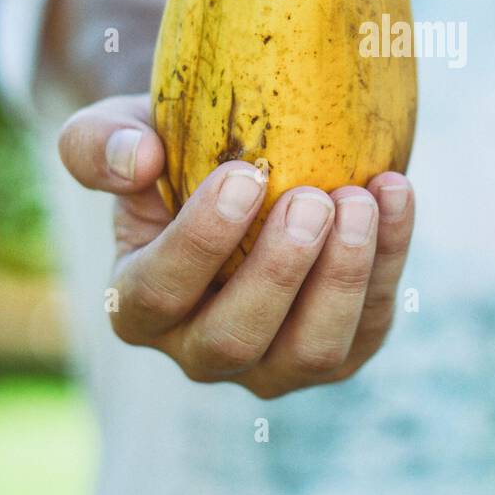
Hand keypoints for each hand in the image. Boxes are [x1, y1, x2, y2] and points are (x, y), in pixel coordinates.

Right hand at [58, 94, 414, 398]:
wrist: (248, 163)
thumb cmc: (174, 151)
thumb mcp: (125, 131)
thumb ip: (102, 141)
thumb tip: (138, 161)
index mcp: (138, 304)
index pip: (157, 293)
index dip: (200, 241)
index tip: (243, 176)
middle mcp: (201, 350)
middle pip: (235, 340)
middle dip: (279, 270)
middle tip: (312, 198)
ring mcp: (274, 363)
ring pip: (313, 352)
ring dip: (342, 276)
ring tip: (359, 199)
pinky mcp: (339, 352)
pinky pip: (369, 325)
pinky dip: (389, 258)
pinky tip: (393, 192)